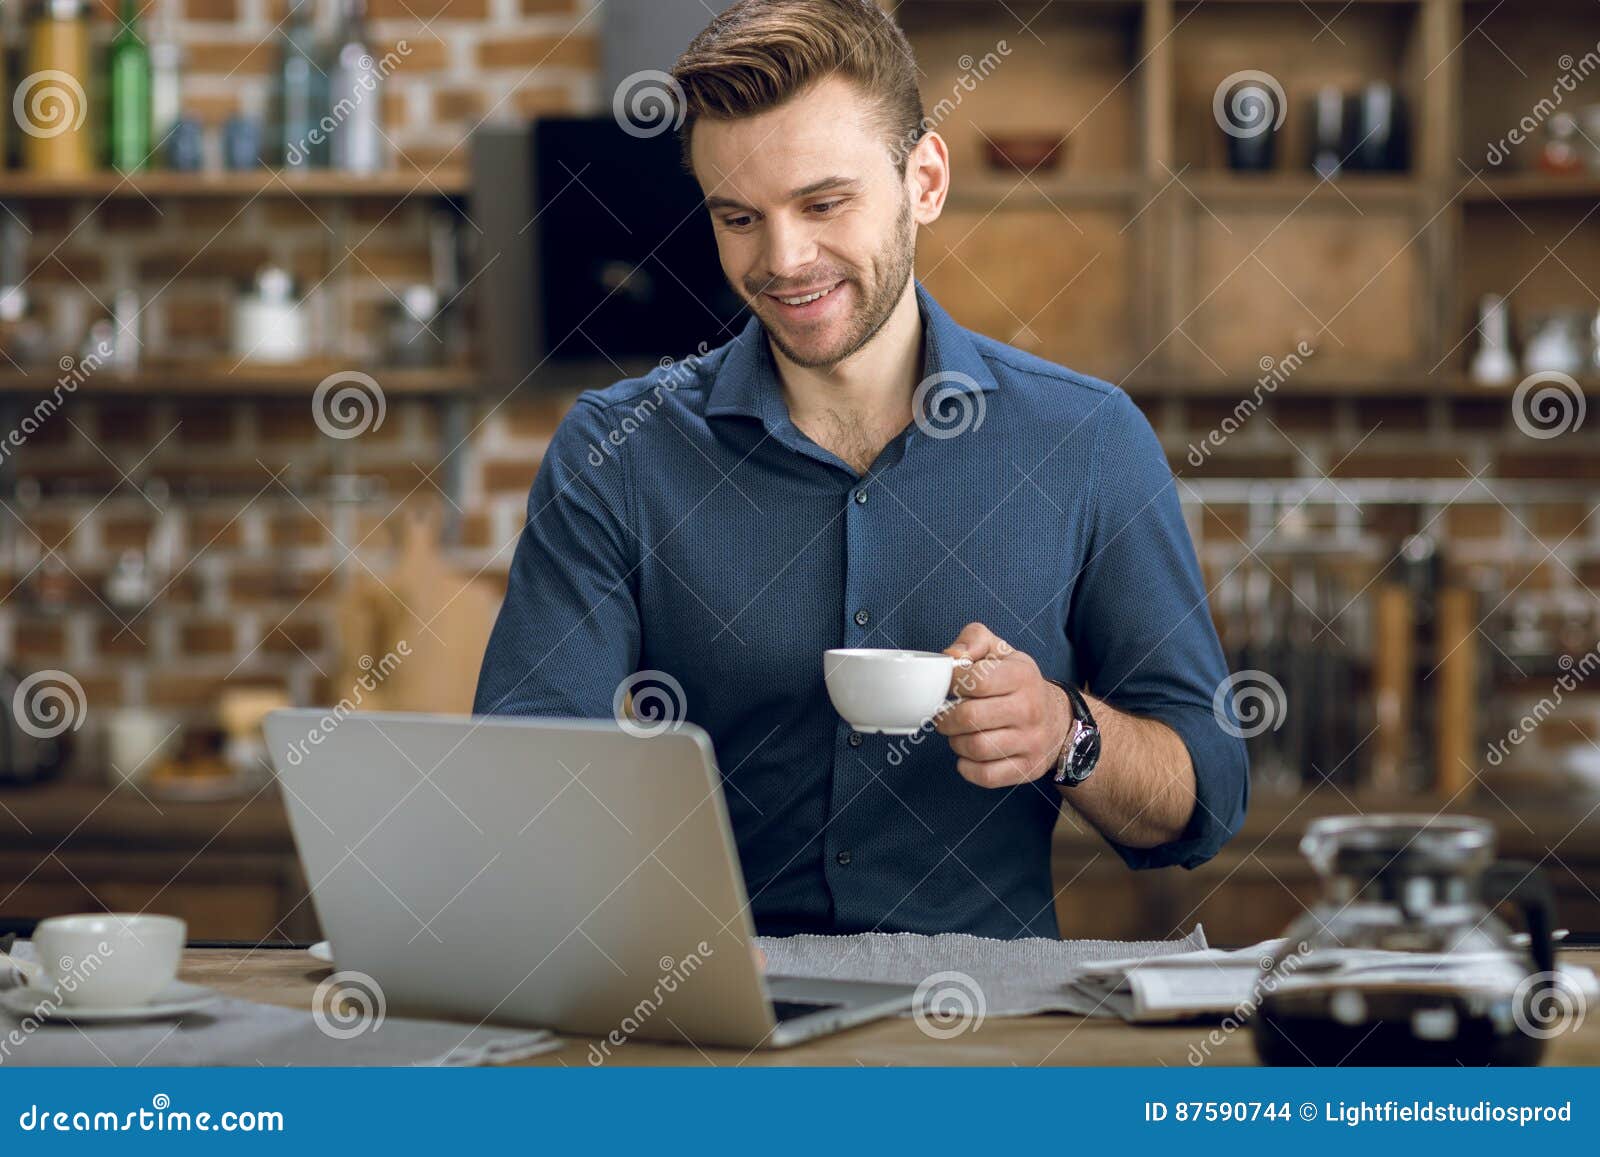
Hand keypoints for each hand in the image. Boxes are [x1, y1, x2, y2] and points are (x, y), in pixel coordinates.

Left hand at [935, 622, 1071, 787]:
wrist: (1059, 720)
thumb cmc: (1019, 684)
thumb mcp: (1002, 651)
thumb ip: (973, 640)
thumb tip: (950, 658)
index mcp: (1021, 676)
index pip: (974, 681)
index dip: (949, 683)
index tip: (945, 686)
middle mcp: (1029, 709)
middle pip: (969, 717)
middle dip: (945, 717)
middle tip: (943, 714)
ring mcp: (1030, 742)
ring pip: (974, 748)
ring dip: (955, 741)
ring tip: (957, 733)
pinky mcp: (1026, 768)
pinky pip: (985, 776)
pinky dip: (967, 768)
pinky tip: (967, 754)